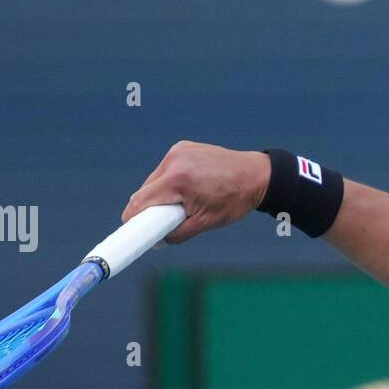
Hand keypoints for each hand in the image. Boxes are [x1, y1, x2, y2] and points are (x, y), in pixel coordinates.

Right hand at [122, 141, 269, 243]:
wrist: (258, 175)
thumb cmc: (235, 200)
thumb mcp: (205, 223)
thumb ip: (176, 234)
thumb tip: (155, 242)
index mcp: (178, 179)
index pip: (140, 201)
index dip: (132, 219)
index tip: (131, 232)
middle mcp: (175, 160)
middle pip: (145, 190)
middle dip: (149, 208)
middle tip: (161, 222)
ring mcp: (179, 150)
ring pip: (154, 179)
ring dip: (159, 193)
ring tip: (181, 204)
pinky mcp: (183, 146)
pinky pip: (166, 169)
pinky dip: (170, 180)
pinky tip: (186, 188)